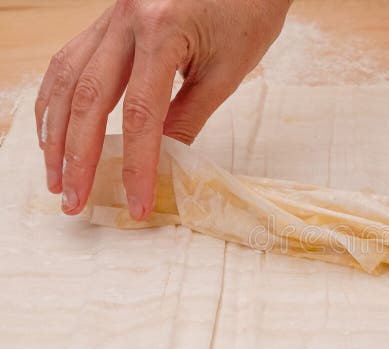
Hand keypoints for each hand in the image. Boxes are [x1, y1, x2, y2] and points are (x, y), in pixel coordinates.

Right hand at [35, 0, 289, 218]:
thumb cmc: (248, 10)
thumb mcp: (227, 70)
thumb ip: (189, 115)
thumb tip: (161, 160)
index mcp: (163, 31)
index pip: (141, 114)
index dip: (135, 165)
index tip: (135, 204)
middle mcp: (126, 18)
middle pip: (89, 98)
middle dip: (77, 156)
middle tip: (72, 199)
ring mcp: (111, 15)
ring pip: (67, 76)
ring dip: (56, 130)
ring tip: (55, 172)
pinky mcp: (108, 17)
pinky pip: (71, 58)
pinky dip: (59, 96)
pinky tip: (55, 126)